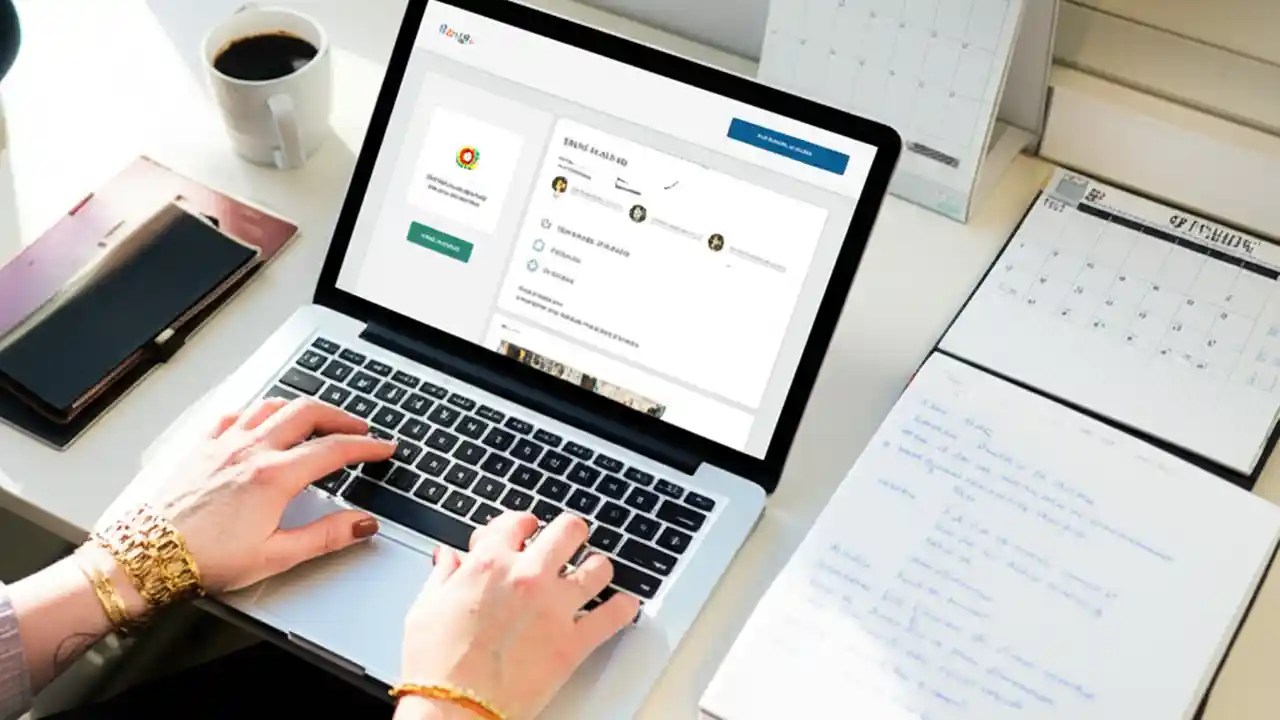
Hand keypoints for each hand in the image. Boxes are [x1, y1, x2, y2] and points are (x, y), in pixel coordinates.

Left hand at [135, 396, 394, 593]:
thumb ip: (326, 537)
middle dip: (341, 417)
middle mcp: (251, 450)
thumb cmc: (205, 558)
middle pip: (308, 413)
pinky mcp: (202, 446)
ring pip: (273, 405)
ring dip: (303, 407)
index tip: (384, 448)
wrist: (146, 556)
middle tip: (360, 428)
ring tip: (319, 418)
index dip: (367, 446)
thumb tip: (362, 524)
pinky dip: (260, 410)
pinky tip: (263, 419)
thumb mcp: (276, 556)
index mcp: (274, 476)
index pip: (334, 450)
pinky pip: (237, 413)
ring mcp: (224, 443)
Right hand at [398, 513, 640, 718]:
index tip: (526, 531)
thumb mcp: (425, 608)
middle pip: (568, 530)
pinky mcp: (573, 642)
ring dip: (596, 568)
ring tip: (592, 574)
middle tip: (566, 544)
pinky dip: (623, 608)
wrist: (453, 709)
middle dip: (568, 533)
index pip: (517, 521)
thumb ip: (443, 576)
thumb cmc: (435, 665)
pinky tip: (622, 605)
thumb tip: (448, 558)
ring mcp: (555, 607)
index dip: (523, 524)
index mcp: (489, 564)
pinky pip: (614, 616)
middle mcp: (527, 577)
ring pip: (597, 567)